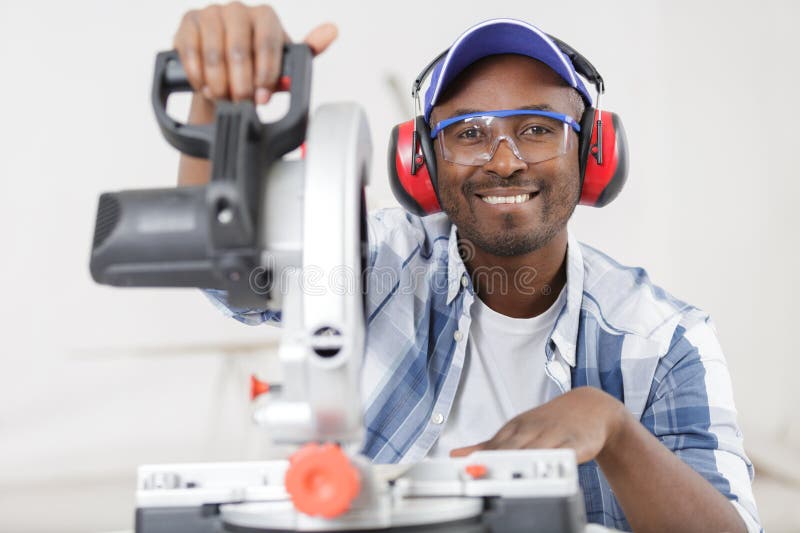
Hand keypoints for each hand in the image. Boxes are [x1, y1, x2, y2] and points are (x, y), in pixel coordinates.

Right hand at [173, 2, 336, 103]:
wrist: (225, 73)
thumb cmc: (258, 68)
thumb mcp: (284, 64)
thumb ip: (307, 51)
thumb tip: (331, 31)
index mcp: (266, 17)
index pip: (267, 43)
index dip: (265, 73)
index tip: (263, 96)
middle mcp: (239, 10)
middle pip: (238, 48)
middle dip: (241, 83)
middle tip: (242, 102)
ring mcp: (211, 14)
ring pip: (213, 52)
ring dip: (218, 82)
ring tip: (223, 97)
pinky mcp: (188, 24)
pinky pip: (189, 51)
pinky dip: (197, 75)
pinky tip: (204, 87)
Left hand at [449, 386, 629, 462]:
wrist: (591, 407)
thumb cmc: (550, 421)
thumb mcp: (518, 428)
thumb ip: (488, 445)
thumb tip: (457, 455)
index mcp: (516, 427)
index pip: (493, 445)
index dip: (480, 459)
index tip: (467, 471)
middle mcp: (532, 430)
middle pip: (511, 448)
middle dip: (496, 462)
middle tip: (481, 476)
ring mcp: (554, 435)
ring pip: (536, 450)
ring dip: (522, 462)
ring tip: (508, 477)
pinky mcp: (576, 444)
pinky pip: (565, 454)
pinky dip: (556, 462)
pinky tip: (549, 471)